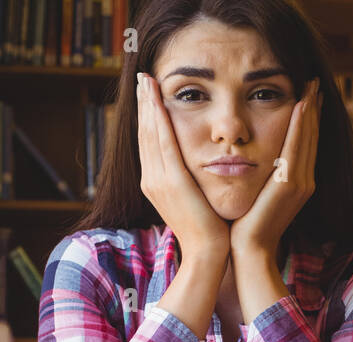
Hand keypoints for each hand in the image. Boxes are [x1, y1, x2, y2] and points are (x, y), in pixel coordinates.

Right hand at [136, 72, 229, 264]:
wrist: (209, 253)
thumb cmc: (210, 228)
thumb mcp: (195, 198)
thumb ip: (190, 179)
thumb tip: (196, 163)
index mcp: (155, 183)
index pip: (149, 141)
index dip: (147, 115)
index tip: (148, 92)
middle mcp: (151, 179)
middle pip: (144, 133)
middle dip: (143, 103)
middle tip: (143, 77)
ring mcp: (158, 180)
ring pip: (150, 133)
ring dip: (147, 104)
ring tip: (146, 80)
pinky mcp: (171, 181)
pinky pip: (163, 142)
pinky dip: (159, 119)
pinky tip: (158, 99)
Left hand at [229, 79, 319, 260]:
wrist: (248, 252)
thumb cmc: (245, 227)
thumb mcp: (257, 195)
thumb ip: (262, 177)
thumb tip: (253, 159)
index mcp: (297, 184)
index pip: (305, 144)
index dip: (307, 119)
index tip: (306, 95)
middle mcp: (305, 181)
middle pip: (311, 136)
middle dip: (313, 108)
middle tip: (313, 81)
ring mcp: (300, 183)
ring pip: (307, 138)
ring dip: (310, 110)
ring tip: (310, 85)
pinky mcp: (290, 185)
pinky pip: (297, 147)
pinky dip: (300, 125)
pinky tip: (299, 105)